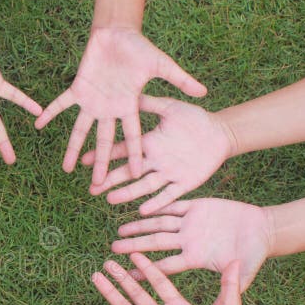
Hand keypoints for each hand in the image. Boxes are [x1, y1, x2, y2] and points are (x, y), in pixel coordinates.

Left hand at [36, 28, 206, 183]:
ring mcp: (92, 101)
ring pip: (81, 130)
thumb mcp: (161, 65)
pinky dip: (49, 112)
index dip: (134, 157)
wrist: (118, 32)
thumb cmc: (140, 48)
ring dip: (73, 148)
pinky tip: (38, 125)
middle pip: (104, 142)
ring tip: (66, 169)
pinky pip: (61, 104)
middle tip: (96, 188)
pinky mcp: (78, 89)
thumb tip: (204, 92)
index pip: (133, 137)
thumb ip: (179, 80)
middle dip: (101, 164)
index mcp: (129, 107)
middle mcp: (109, 109)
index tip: (136, 178)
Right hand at [85, 96, 231, 214]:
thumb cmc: (195, 118)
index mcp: (149, 143)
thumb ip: (150, 104)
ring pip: (144, 186)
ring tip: (110, 200)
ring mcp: (168, 174)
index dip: (104, 156)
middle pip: (127, 173)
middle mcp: (155, 161)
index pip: (122, 151)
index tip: (85, 161)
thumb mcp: (171, 108)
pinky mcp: (185, 183)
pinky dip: (157, 202)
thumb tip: (129, 94)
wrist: (220, 133)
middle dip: (110, 180)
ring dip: (127, 193)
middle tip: (92, 188)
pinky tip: (142, 209)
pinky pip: (169, 195)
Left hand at [112, 198, 272, 290]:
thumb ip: (234, 285)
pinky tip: (142, 205)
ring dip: (141, 225)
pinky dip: (160, 204)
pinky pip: (174, 204)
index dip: (148, 270)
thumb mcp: (245, 273)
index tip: (128, 275)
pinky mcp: (197, 206)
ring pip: (160, 224)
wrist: (264, 230)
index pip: (166, 265)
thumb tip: (226, 302)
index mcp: (195, 258)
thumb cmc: (254, 255)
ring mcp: (190, 224)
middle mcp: (188, 242)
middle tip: (113, 249)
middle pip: (156, 243)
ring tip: (121, 228)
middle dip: (135, 245)